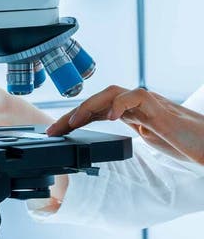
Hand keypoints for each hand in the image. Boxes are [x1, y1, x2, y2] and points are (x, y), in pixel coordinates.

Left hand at [47, 85, 203, 162]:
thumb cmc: (185, 142)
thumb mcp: (150, 141)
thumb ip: (131, 135)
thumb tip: (107, 145)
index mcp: (131, 112)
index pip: (95, 110)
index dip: (73, 118)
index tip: (54, 133)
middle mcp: (135, 104)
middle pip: (96, 100)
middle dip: (72, 113)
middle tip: (53, 130)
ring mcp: (147, 103)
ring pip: (110, 93)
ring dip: (88, 106)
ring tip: (73, 122)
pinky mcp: (159, 108)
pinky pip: (134, 97)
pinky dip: (119, 104)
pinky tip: (110, 117)